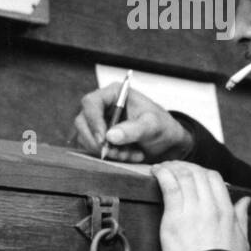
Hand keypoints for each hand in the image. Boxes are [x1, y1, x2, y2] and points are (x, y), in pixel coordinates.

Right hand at [71, 83, 194, 162]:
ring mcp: (99, 123)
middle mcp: (103, 106)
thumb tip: (110, 136)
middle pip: (82, 122)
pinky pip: (94, 149)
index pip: (91, 103)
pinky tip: (129, 156)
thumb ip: (133, 130)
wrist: (167, 142)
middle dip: (98, 142)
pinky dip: (110, 157)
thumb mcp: (152, 126)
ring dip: (108, 152)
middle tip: (117, 153)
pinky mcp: (100, 138)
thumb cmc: (162, 126)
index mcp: (114, 94)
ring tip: (131, 154)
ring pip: (87, 139)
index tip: (103, 139)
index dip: (93, 121)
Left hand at [151, 161, 250, 250]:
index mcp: (226, 211)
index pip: (214, 178)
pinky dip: (162, 174)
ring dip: (171, 168)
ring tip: (162, 168)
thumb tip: (246, 200)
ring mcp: (192, 211)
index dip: (202, 171)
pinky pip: (169, 186)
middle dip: (184, 166)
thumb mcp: (241, 240)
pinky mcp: (174, 218)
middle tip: (174, 168)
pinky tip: (156, 172)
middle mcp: (210, 206)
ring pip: (182, 176)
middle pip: (197, 173)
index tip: (192, 173)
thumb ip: (241, 217)